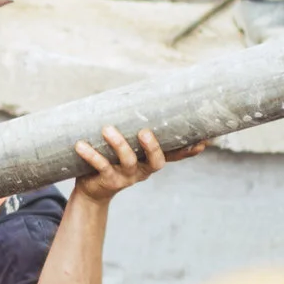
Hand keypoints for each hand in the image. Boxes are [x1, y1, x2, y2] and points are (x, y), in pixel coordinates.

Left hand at [70, 127, 201, 204]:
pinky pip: (101, 166)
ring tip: (107, 129)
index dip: (188, 151)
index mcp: (150, 161)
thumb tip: (133, 92)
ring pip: (127, 161)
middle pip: (156, 161)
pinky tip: (81, 144)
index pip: (174, 156)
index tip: (203, 142)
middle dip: (153, 147)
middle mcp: (143, 170)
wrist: (92, 190)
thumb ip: (131, 128)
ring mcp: (126, 177)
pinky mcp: (107, 180)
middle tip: (145, 132)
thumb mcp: (126, 146)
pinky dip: (91, 154)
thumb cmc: (112, 158)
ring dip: (119, 144)